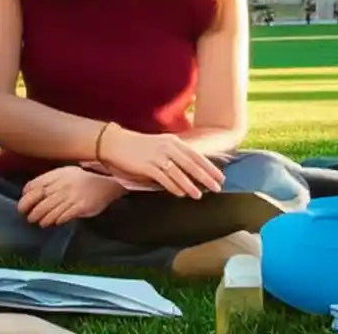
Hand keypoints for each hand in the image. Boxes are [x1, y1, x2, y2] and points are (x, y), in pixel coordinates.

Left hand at [16, 166, 126, 226]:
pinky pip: (63, 217)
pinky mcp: (80, 207)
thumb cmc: (82, 179)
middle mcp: (63, 185)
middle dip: (32, 212)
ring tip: (41, 223)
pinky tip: (55, 222)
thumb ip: (49, 180)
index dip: (26, 198)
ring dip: (43, 219)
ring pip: (50, 211)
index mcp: (57, 175)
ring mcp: (72, 196)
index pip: (35, 186)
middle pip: (40, 202)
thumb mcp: (65, 173)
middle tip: (29, 218)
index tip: (23, 205)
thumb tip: (29, 192)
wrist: (107, 183)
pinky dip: (56, 221)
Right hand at [97, 125, 224, 197]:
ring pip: (179, 172)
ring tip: (199, 195)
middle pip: (191, 164)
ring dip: (190, 185)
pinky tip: (180, 194)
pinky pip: (163, 178)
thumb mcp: (161, 145)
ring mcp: (157, 156)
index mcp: (173, 142)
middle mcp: (168, 147)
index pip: (196, 156)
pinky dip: (173, 186)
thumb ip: (175, 154)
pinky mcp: (147, 165)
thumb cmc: (139, 146)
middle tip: (217, 188)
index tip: (220, 177)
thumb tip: (191, 169)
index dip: (210, 167)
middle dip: (206, 177)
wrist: (116, 143)